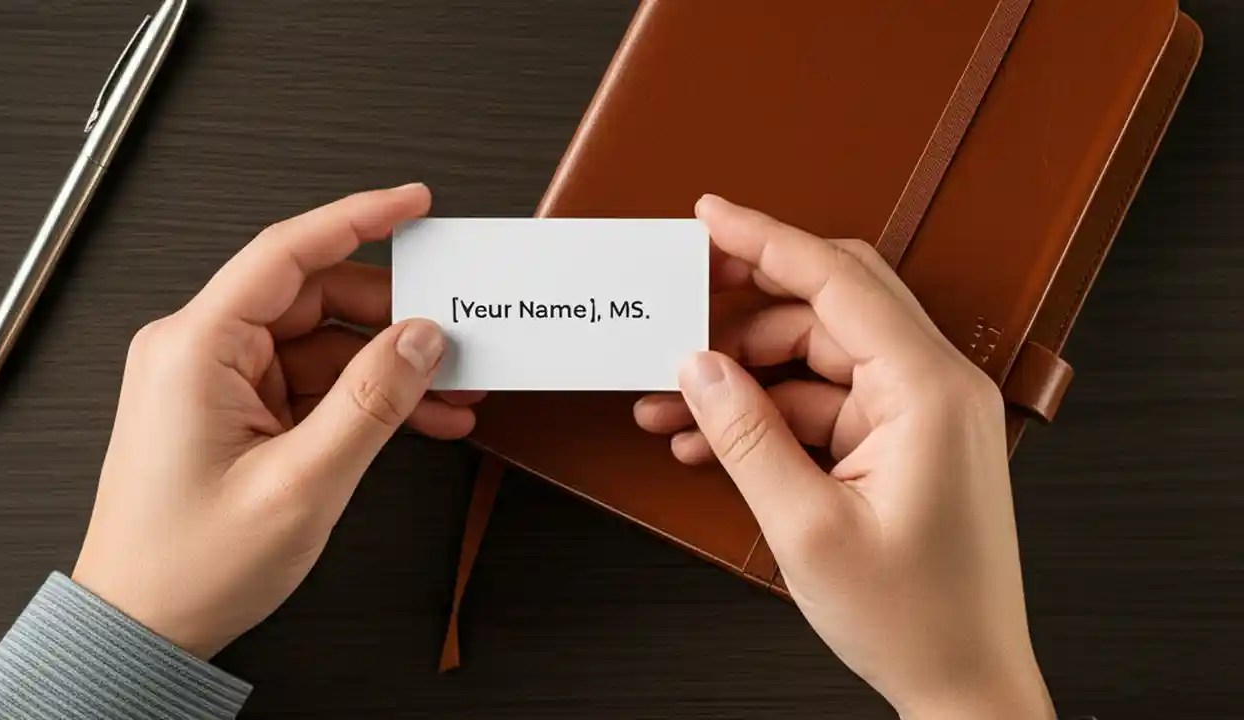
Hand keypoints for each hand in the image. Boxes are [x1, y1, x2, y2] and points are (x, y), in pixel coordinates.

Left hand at [72, 183, 479, 659]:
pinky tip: (417, 417)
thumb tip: (421, 340)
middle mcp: (201, 352)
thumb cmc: (188, 564)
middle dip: (393, 317)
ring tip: (450, 390)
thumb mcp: (302, 483)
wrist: (144, 626)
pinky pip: (314, 384)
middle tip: (454, 335)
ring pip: (324, 345)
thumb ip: (371, 402)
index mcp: (197, 348)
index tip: (413, 204)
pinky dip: (364, 399)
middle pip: (317, 299)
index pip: (287, 252)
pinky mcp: (236, 411)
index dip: (358, 218)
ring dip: (388, 367)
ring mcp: (219, 382)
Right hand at [634, 195, 1053, 718]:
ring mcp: (921, 416)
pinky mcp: (904, 443)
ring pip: (817, 359)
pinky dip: (769, 416)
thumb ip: (745, 435)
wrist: (963, 685)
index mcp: (928, 392)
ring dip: (743, 377)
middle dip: (743, 308)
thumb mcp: (806, 527)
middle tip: (680, 308)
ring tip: (672, 406)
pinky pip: (825, 405)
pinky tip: (711, 441)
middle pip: (827, 307)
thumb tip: (699, 369)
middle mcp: (934, 388)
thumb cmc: (914, 618)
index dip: (765, 240)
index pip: (837, 280)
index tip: (710, 217)